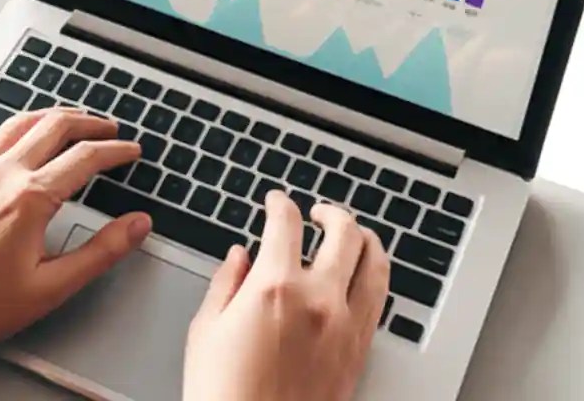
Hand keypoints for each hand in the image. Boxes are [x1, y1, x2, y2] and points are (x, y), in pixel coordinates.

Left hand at [0, 108, 151, 359]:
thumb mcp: (51, 287)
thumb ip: (101, 252)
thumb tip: (136, 225)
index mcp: (29, 199)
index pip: (86, 157)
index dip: (117, 152)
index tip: (132, 152)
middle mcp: (4, 175)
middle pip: (56, 125)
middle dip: (92, 123)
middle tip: (113, 131)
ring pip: (25, 121)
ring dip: (58, 116)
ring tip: (79, 121)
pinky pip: (0, 134)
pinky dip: (25, 124)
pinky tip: (29, 133)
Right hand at [184, 192, 389, 400]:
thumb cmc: (223, 397)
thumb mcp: (205, 331)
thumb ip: (226, 283)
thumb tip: (239, 257)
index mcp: (275, 287)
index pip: (286, 223)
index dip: (279, 203)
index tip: (276, 203)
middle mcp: (319, 300)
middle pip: (343, 231)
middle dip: (330, 212)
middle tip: (318, 212)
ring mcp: (345, 325)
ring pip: (374, 262)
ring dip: (364, 239)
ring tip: (353, 235)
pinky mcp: (359, 351)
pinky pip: (378, 299)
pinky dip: (372, 276)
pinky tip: (361, 276)